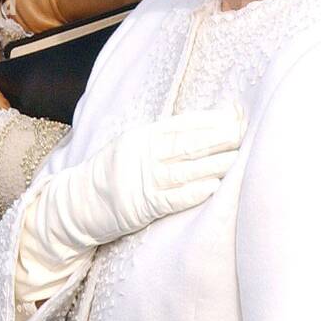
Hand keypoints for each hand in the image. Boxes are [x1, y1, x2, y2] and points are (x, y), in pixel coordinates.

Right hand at [28, 103, 245, 258]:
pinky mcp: (142, 205)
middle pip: (187, 144)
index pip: (180, 124)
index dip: (208, 120)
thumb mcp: (129, 147)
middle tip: (243, 133)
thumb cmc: (109, 174)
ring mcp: (142, 180)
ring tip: (238, 158)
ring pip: (186, 169)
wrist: (77, 203)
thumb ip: (158, 141)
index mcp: (140, 136)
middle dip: (217, 138)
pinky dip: (194, 192)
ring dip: (214, 164)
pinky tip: (214, 186)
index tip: (232, 115)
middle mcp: (142, 154)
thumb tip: (199, 133)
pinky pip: (173, 198)